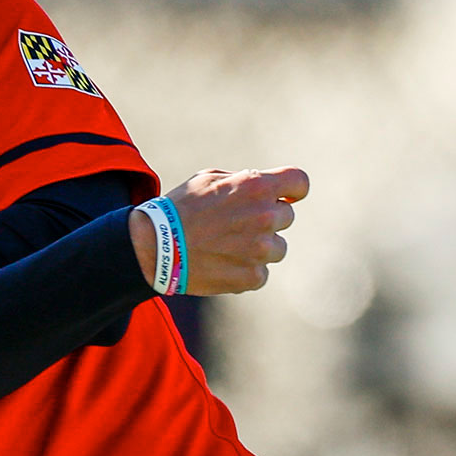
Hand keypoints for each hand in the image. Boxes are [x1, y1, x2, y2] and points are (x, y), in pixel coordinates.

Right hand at [130, 167, 306, 294]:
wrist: (155, 246)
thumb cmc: (180, 208)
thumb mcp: (209, 179)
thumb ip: (244, 181)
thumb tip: (266, 187)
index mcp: (255, 186)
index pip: (299, 182)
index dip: (293, 190)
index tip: (286, 196)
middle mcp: (264, 216)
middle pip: (286, 216)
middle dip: (267, 219)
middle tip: (237, 224)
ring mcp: (260, 249)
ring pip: (278, 247)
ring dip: (259, 247)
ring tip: (227, 246)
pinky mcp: (252, 276)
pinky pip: (261, 272)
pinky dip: (246, 270)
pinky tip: (222, 263)